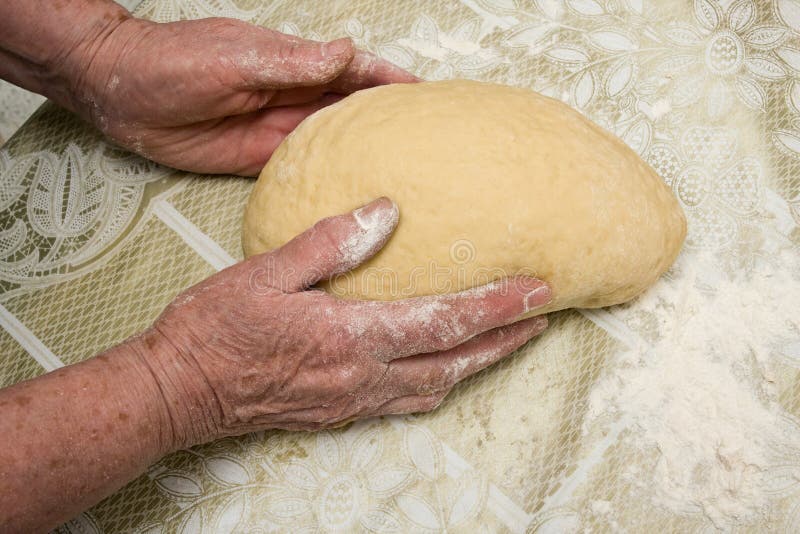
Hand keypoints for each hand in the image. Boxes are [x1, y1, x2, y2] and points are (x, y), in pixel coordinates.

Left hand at [72, 17, 417, 174]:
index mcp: (293, 65)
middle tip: (424, 143)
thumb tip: (347, 51)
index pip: (355, 71)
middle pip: (351, 110)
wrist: (122, 93)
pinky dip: (327, 177)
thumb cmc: (174, 63)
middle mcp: (292, 97)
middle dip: (386, 122)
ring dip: (362, 154)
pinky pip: (301, 170)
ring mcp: (276, 130)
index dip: (391, 81)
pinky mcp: (257, 159)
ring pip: (332, 142)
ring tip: (400, 172)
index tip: (427, 95)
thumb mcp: (237, 60)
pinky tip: (348, 191)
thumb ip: (292, 63)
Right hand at [135, 198, 549, 445]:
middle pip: (454, 361)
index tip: (539, 290)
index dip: (497, 306)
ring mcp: (352, 401)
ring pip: (436, 386)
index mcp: (349, 337)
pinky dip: (440, 381)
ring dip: (479, 363)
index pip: (443, 321)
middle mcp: (362, 376)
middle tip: (545, 318)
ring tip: (508, 341)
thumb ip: (330, 243)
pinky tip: (445, 369)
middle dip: (505, 339)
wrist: (178, 391)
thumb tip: (384, 212)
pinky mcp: (339, 413)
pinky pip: (407, 401)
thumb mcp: (265, 272)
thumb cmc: (214, 329)